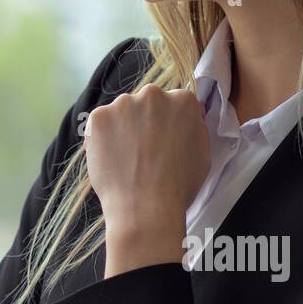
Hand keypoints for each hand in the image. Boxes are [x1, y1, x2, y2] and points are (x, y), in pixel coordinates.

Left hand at [83, 83, 210, 229]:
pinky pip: (101, 124)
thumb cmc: (179, 187)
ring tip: (128, 160)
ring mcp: (123, 104)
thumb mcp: (204, 154)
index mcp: (183, 101)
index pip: (175, 103)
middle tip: (145, 152)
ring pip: (122, 113)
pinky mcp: (99, 117)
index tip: (165, 141)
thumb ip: (195, 129)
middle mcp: (153, 95)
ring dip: (124, 129)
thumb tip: (189, 119)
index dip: (169, 124)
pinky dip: (103, 139)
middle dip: (146, 122)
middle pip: (148, 103)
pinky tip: (113, 160)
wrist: (145, 208)